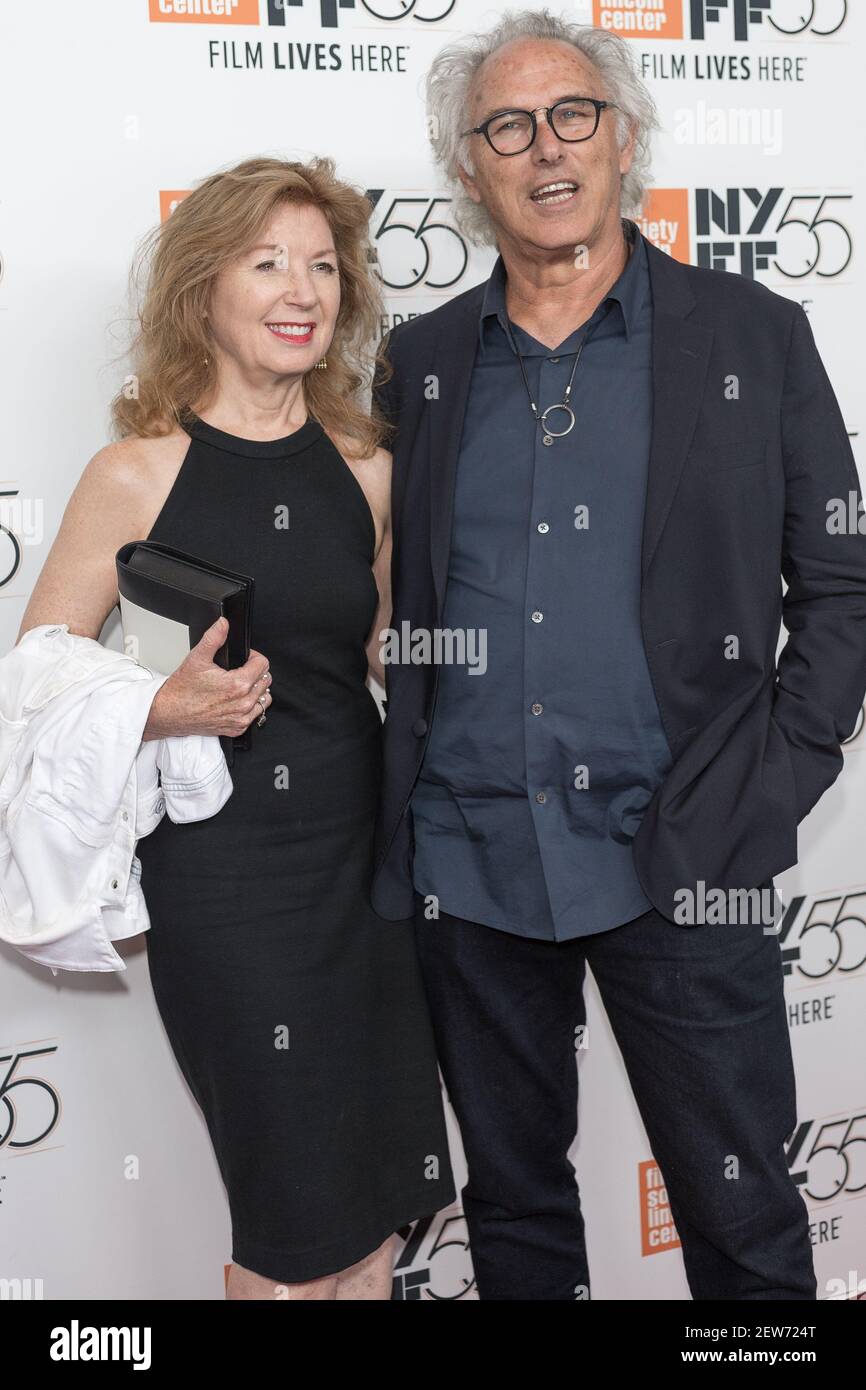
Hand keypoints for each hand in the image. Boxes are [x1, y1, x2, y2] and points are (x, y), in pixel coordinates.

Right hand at [142, 616, 272, 739]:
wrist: (169, 713)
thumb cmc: (181, 690)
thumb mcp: (197, 658)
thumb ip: (214, 638)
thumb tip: (223, 624)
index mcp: (237, 684)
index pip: (263, 664)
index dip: (254, 657)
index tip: (245, 658)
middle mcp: (242, 703)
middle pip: (265, 680)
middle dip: (255, 672)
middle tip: (240, 670)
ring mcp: (240, 718)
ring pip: (264, 698)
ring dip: (256, 690)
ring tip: (240, 685)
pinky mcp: (236, 728)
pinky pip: (255, 715)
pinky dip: (250, 707)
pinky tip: (237, 700)